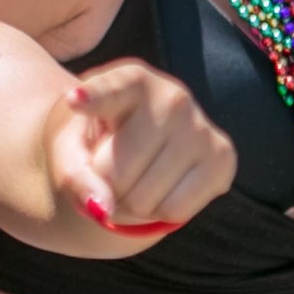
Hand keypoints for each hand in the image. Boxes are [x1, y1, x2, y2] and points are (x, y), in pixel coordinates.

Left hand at [44, 60, 235, 233]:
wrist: (137, 143)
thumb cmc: (95, 139)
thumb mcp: (70, 149)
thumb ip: (74, 174)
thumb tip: (103, 209)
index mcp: (129, 80)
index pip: (111, 90)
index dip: (93, 97)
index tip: (74, 101)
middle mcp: (172, 97)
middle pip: (117, 173)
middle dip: (105, 186)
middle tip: (112, 167)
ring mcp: (202, 126)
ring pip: (145, 199)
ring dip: (129, 203)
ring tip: (135, 175)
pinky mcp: (223, 159)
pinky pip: (175, 211)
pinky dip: (158, 213)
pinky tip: (160, 186)